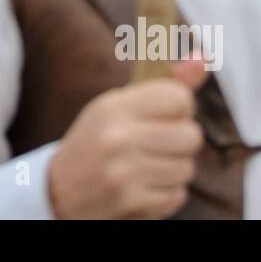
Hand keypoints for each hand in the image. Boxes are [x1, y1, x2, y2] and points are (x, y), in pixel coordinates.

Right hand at [47, 58, 206, 219]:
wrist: (57, 191)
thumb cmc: (95, 142)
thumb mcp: (117, 106)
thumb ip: (163, 85)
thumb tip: (203, 59)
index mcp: (114, 107)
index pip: (179, 98)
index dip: (180, 107)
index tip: (166, 115)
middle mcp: (119, 137)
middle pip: (191, 135)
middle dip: (181, 142)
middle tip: (158, 143)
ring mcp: (125, 172)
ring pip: (187, 168)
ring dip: (173, 170)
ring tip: (147, 167)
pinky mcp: (132, 202)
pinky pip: (178, 196)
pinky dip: (166, 194)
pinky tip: (143, 187)